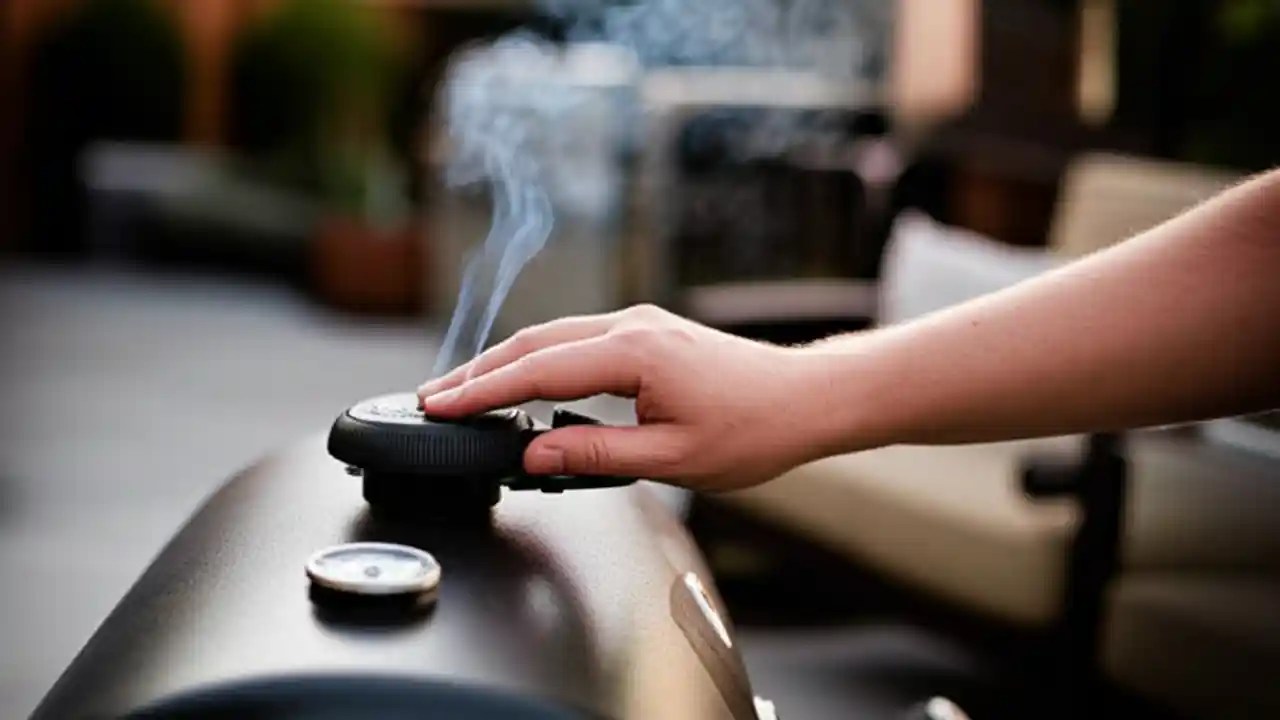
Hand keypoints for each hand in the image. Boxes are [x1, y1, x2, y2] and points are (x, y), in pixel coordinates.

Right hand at [418, 305, 822, 490]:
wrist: (805, 398)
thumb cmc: (754, 429)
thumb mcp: (673, 459)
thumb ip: (596, 454)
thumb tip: (533, 453)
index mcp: (634, 353)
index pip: (537, 370)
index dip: (481, 391)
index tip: (438, 406)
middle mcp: (631, 326)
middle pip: (534, 342)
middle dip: (478, 370)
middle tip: (431, 396)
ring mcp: (639, 323)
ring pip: (552, 336)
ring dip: (505, 362)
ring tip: (463, 390)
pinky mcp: (646, 332)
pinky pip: (576, 340)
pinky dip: (538, 359)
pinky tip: (521, 379)